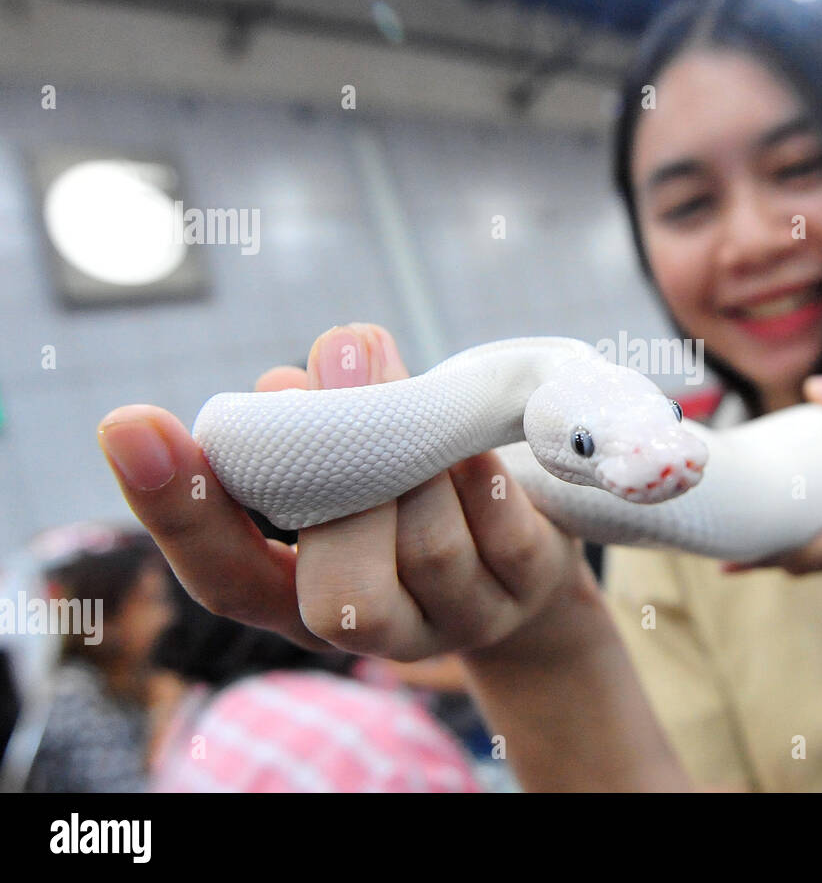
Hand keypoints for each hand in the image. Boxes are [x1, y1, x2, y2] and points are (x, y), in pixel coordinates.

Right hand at [97, 323, 593, 661]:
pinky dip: (484, 479)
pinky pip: (505, 538)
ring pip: (431, 552)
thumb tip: (289, 386)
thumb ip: (311, 432)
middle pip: (334, 592)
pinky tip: (475, 447)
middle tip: (341, 359)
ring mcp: (456, 619)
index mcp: (300, 597)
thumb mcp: (350, 461)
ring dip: (420, 462)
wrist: (519, 556)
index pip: (222, 577)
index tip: (128, 424)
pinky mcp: (526, 592)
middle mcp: (374, 629)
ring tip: (414, 395)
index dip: (177, 509)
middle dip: (340, 472)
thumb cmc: (408, 488)